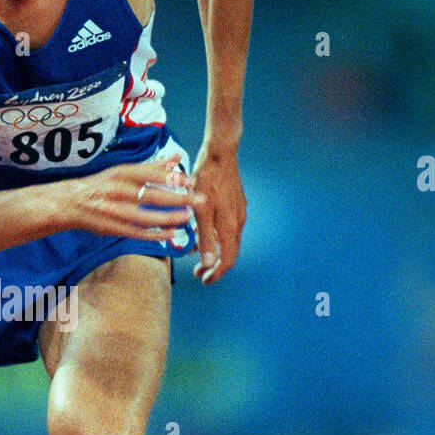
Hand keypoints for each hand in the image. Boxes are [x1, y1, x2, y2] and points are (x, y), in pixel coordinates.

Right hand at [67, 152, 205, 240]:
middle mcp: (118, 190)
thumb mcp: (124, 171)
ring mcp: (114, 210)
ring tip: (187, 217)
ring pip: (146, 216)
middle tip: (200, 200)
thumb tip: (177, 157)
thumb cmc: (103, 185)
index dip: (173, 178)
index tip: (193, 181)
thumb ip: (153, 166)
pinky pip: (137, 233)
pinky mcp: (112, 228)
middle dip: (178, 198)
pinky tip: (171, 234)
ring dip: (169, 218)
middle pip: (152, 195)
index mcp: (122, 173)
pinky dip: (155, 234)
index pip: (152, 174)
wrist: (70, 203)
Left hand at [191, 147, 245, 283]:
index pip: (228, 260)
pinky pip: (227, 227)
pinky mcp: (235, 203)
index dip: (217, 274)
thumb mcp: (201, 210)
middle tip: (198, 272)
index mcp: (230, 226)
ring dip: (214, 250)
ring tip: (196, 252)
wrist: (220, 153)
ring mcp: (238, 212)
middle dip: (214, 265)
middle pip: (229, 252)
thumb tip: (209, 263)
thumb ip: (206, 238)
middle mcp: (238, 221)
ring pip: (228, 239)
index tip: (204, 280)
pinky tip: (203, 231)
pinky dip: (216, 236)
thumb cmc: (207, 179)